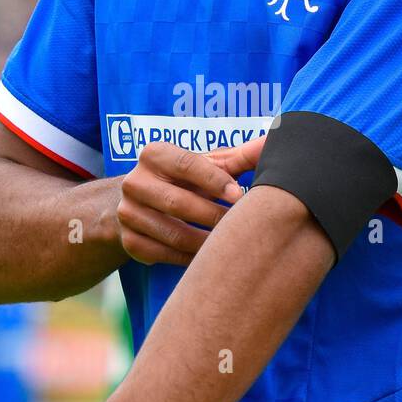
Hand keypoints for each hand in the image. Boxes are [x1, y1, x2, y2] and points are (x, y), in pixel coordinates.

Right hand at [115, 138, 259, 266]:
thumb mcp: (207, 165)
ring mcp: (128, 214)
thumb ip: (240, 156)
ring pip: (174, 234)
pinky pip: (166, 255)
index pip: (187, 164)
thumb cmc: (186, 180)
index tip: (240, 196)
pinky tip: (211, 256)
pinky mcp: (129, 242)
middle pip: (179, 203)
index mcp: (153, 154)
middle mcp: (134, 182)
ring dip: (207, 242)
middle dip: (214, 216)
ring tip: (231, 244)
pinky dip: (192, 258)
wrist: (141, 204)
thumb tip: (273, 142)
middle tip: (241, 225)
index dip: (215, 181)